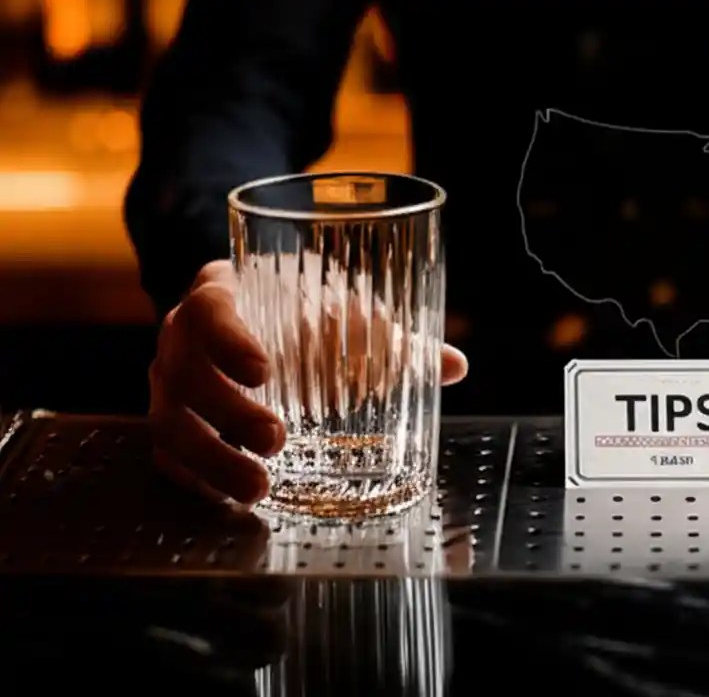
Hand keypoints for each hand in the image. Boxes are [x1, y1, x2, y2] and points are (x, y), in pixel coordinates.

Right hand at [149, 260, 467, 503]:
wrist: (253, 320)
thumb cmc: (303, 315)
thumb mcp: (342, 316)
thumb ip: (393, 340)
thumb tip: (454, 366)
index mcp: (222, 295)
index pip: (210, 310)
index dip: (230, 339)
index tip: (265, 368)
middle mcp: (182, 338)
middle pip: (184, 372)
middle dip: (228, 411)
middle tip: (276, 439)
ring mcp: (169, 384)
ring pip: (170, 422)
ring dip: (211, 458)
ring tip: (257, 486)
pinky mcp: (172, 424)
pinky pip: (167, 455)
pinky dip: (195, 480)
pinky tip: (230, 499)